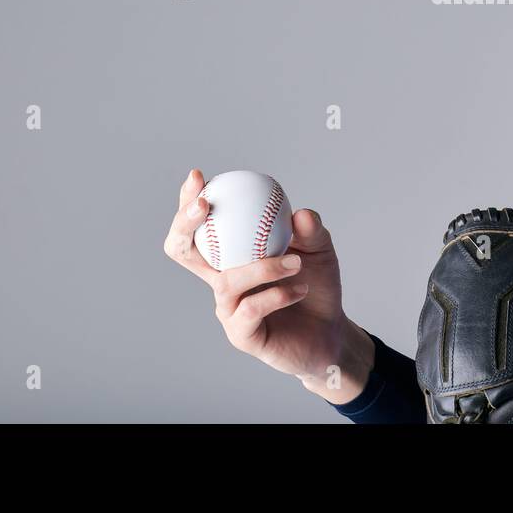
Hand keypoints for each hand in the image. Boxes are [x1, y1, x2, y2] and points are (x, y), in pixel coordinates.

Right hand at [163, 169, 374, 402]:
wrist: (330, 332)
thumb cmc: (316, 285)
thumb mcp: (319, 250)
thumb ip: (310, 231)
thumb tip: (299, 213)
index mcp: (232, 254)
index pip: (199, 226)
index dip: (188, 201)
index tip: (198, 177)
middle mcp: (222, 279)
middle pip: (182, 250)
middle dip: (184, 224)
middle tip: (204, 205)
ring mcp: (228, 308)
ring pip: (226, 281)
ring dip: (263, 267)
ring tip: (297, 262)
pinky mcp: (241, 335)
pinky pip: (249, 310)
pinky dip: (277, 295)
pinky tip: (300, 289)